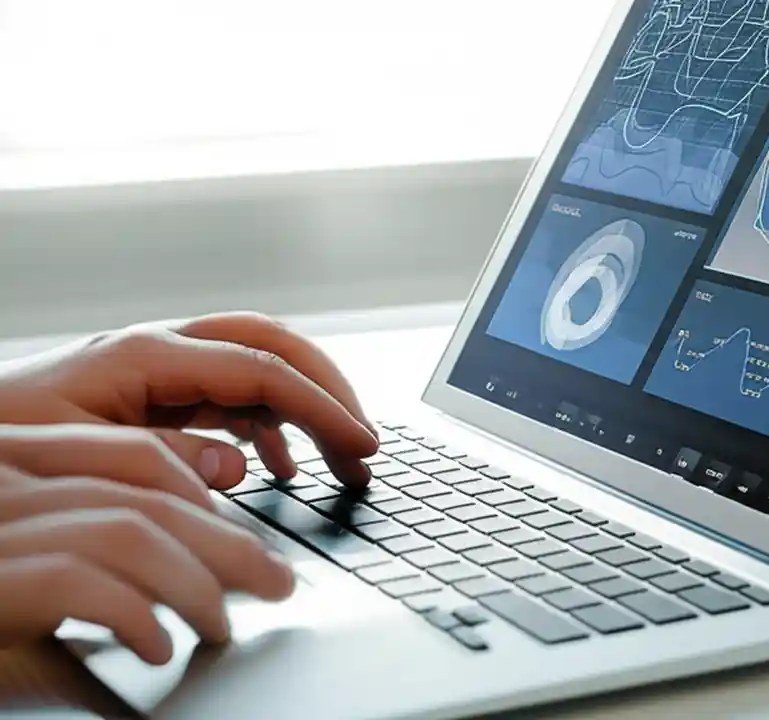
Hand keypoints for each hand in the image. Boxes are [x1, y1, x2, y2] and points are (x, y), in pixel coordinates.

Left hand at [0, 313, 379, 494]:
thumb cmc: (5, 443)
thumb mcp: (81, 454)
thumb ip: (163, 457)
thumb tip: (240, 463)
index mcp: (146, 355)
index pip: (263, 370)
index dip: (322, 406)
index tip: (362, 443)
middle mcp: (161, 351)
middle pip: (275, 347)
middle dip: (329, 390)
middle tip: (366, 443)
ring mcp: (161, 370)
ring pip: (261, 370)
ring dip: (307, 410)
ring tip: (341, 461)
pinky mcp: (157, 394)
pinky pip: (234, 400)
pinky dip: (270, 429)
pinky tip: (283, 468)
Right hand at [0, 461, 293, 664]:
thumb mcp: (27, 553)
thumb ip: (98, 528)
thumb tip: (205, 530)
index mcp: (19, 456)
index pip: (138, 453)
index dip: (207, 494)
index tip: (248, 537)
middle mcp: (6, 475)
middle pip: (150, 494)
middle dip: (229, 543)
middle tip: (277, 581)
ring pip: (132, 531)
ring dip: (195, 585)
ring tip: (220, 626)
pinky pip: (81, 583)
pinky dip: (135, 616)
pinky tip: (158, 649)